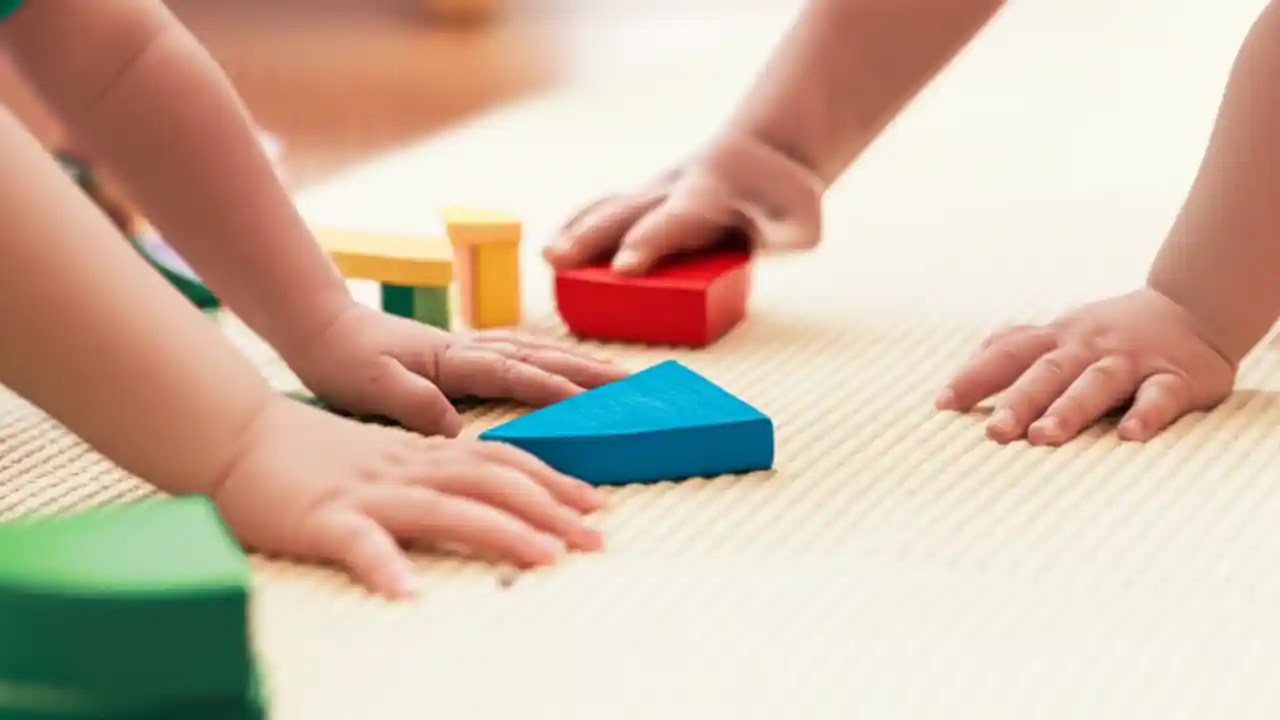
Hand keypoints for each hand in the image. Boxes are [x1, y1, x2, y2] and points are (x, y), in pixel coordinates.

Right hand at [213, 398, 604, 597]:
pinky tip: (409, 597)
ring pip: (445, 509)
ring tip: (545, 560)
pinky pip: (358, 545)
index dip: (552, 481)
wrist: (235, 435)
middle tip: (597, 541)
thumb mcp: (383, 459)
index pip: (500, 463)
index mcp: (421, 457)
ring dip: (500, 533)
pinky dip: (385, 568)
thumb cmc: (309, 455)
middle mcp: (406, 470)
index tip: (595, 506)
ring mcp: (367, 493)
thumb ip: (431, 472)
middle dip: (550, 510)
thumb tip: (479, 493)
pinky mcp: (322, 519)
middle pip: (491, 484)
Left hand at [284, 302, 628, 436]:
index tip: (591, 402)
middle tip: (634, 384)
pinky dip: (551, 359)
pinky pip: (520, 355)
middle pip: (539, 357)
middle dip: (588, 371)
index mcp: (451, 359)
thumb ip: (412, 403)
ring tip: (617, 375)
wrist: (320, 326)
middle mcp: (468, 348)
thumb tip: (454, 426)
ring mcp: (468, 347)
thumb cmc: (341, 359)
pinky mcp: (462, 354)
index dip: (552, 389)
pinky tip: (564, 367)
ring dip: (578, 362)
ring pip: (535, 352)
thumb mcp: (368, 387)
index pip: (512, 374)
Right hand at [543, 132, 823, 274]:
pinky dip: (575, 226)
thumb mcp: (801, 221)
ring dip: (575, 231)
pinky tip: (551, 251)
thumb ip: (786, 235)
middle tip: (559, 261)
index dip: (648, 244)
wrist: (765, 156)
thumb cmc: (783, 202)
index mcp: (710, 196)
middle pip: (626, 212)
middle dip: (591, 237)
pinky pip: (602, 210)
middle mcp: (673, 191)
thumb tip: (765, 245)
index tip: (623, 267)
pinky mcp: (641, 202)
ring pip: (608, 207)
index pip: (674, 221)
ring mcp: (653, 193)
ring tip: (547, 258)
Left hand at [936, 288, 1235, 444]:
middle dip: (1018, 401)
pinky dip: (1145, 415)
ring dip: (1068, 409)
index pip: (1008, 354)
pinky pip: (1159, 396)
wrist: (1194, 308)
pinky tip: (1128, 436)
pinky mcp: (1177, 377)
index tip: (942, 405)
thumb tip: (966, 363)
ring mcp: (1132, 360)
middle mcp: (1089, 347)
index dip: (974, 377)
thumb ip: (1014, 345)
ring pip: (1096, 383)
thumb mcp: (1060, 332)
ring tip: (1042, 436)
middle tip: (994, 432)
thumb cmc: (1110, 333)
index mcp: (1057, 339)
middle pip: (1048, 372)